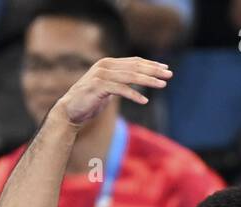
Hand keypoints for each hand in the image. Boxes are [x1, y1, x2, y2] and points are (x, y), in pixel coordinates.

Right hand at [55, 56, 170, 127]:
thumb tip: (137, 79)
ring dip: (148, 81)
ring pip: (130, 76)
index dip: (151, 64)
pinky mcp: (98, 87)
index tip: (165, 68)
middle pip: (134, 67)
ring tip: (162, 85)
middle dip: (154, 70)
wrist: (70, 110)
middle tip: (169, 75)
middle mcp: (105, 66)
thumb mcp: (108, 88)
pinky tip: (144, 101)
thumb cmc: (91, 100)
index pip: (134, 62)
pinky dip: (133, 95)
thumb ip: (120, 81)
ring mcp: (101, 76)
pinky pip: (120, 90)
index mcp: (108, 64)